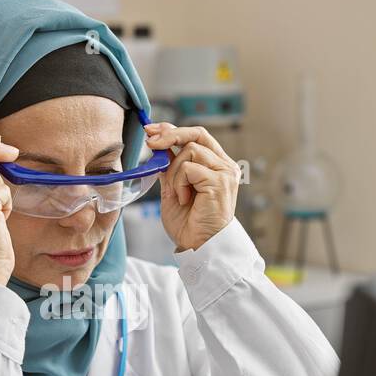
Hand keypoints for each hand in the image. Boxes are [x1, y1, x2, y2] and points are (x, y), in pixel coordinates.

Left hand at [145, 122, 239, 250]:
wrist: (198, 246)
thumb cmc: (188, 223)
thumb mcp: (173, 188)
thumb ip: (170, 167)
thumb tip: (158, 144)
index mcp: (215, 165)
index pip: (196, 136)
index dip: (172, 129)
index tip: (151, 130)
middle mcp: (224, 166)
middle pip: (196, 134)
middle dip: (170, 135)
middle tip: (151, 142)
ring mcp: (225, 173)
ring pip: (190, 151)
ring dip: (174, 172)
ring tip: (178, 194)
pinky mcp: (220, 182)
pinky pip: (189, 168)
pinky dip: (179, 183)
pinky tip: (184, 199)